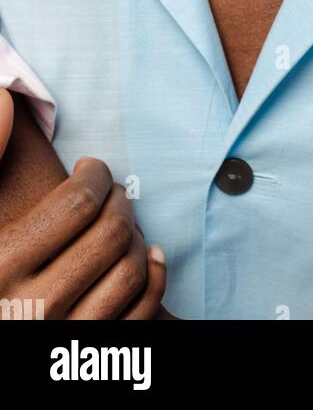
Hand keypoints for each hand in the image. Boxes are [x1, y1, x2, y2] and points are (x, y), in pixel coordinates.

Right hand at [0, 88, 165, 319]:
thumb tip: (5, 98)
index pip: (75, 204)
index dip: (95, 177)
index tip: (92, 169)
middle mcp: (32, 309)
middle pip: (109, 235)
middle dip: (119, 203)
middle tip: (113, 193)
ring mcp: (65, 339)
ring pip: (129, 272)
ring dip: (137, 238)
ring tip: (122, 225)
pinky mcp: (93, 357)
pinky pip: (143, 313)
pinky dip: (153, 278)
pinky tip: (146, 259)